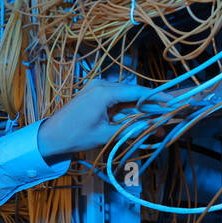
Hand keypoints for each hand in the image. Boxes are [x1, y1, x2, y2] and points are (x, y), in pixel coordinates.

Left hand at [36, 78, 173, 160]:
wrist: (50, 136)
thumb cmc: (74, 136)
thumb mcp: (105, 135)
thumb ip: (130, 129)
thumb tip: (152, 128)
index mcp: (104, 92)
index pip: (136, 92)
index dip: (156, 97)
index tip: (171, 102)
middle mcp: (101, 85)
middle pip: (132, 94)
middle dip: (148, 107)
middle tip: (164, 117)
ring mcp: (96, 88)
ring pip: (125, 98)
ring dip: (137, 111)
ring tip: (152, 124)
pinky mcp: (93, 95)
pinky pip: (115, 101)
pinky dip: (125, 111)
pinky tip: (135, 122)